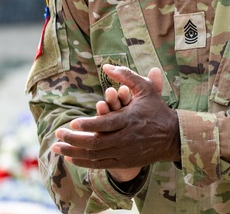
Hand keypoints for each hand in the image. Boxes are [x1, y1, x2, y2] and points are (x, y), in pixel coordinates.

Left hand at [53, 66, 175, 177]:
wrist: (172, 137)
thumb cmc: (157, 109)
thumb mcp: (144, 88)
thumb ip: (125, 76)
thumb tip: (106, 65)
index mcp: (129, 119)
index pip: (105, 124)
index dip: (88, 124)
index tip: (73, 122)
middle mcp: (126, 138)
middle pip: (96, 142)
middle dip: (73, 139)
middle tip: (57, 133)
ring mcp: (124, 152)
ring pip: (95, 155)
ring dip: (74, 152)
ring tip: (57, 147)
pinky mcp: (124, 162)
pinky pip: (100, 165)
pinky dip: (84, 162)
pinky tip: (71, 158)